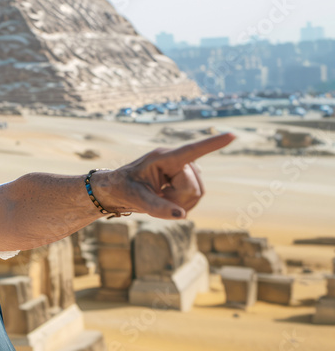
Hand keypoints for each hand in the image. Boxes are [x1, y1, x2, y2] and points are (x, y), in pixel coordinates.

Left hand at [95, 132, 235, 219]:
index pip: (192, 151)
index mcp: (163, 158)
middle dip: (178, 199)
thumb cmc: (123, 188)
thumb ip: (157, 207)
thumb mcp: (135, 198)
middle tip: (157, 197)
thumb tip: (182, 216)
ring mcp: (183, 169)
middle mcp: (177, 160)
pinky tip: (166, 198)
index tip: (232, 135)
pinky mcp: (186, 178)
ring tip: (159, 196)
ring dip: (179, 202)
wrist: (118, 189)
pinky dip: (181, 204)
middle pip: (194, 187)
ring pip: (197, 193)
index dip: (213, 144)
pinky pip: (195, 198)